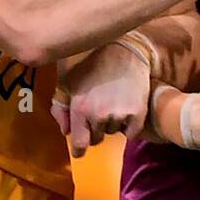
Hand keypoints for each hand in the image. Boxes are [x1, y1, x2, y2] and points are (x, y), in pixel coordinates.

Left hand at [52, 42, 151, 157]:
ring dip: (112, 123)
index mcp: (80, 109)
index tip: (80, 150)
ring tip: (112, 102)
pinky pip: (131, 132)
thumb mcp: (67, 82)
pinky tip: (125, 107)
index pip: (79, 144)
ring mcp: (120, 114)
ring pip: (113, 132)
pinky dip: (129, 125)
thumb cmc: (90, 63)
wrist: (123, 49)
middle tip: (98, 109)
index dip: (79, 149)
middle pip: (96, 138)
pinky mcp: (138, 112)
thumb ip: (61, 108)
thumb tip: (65, 131)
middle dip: (94, 129)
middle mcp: (99, 115)